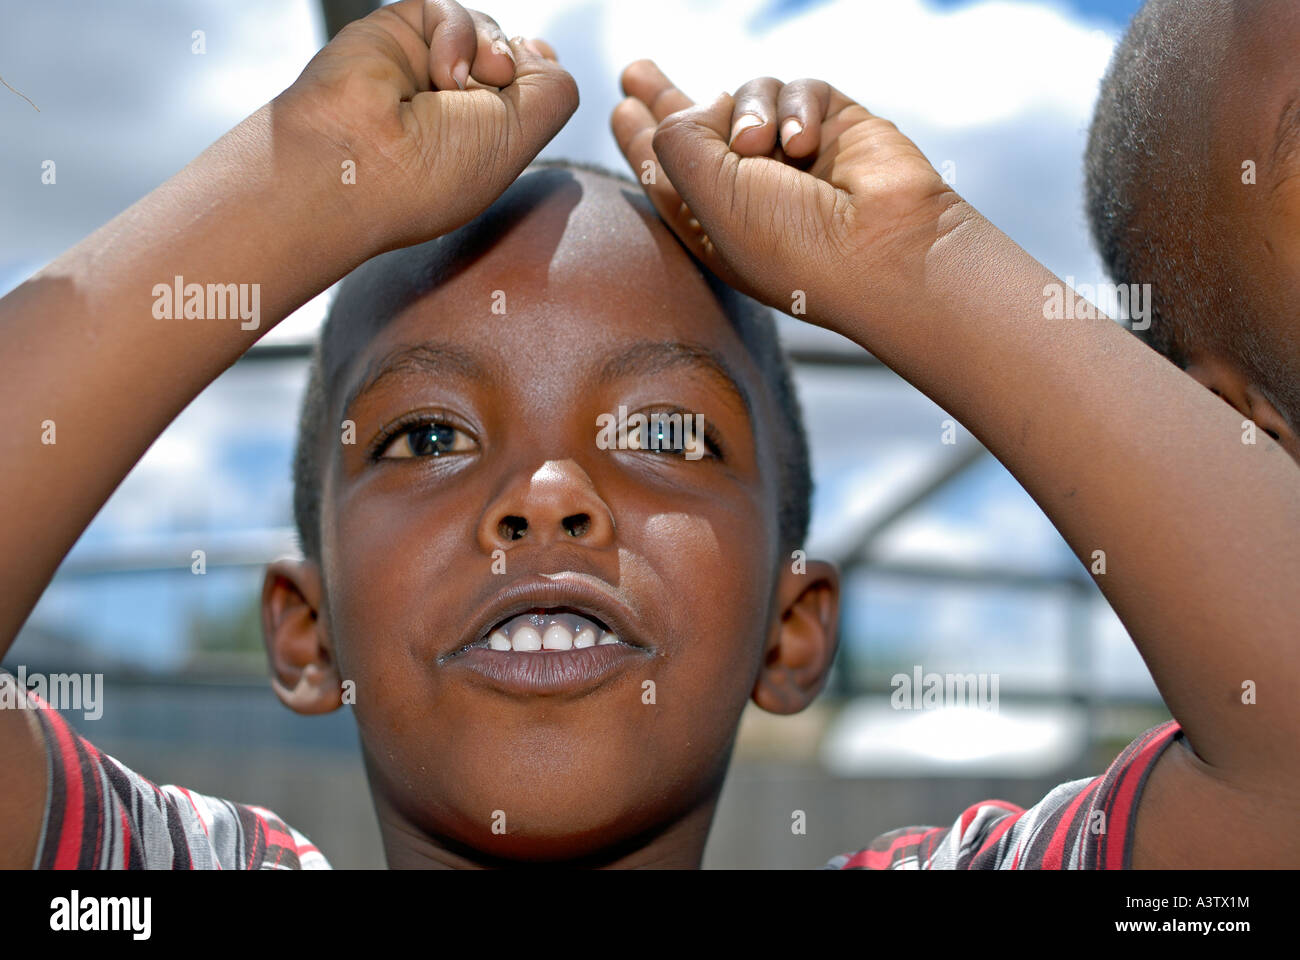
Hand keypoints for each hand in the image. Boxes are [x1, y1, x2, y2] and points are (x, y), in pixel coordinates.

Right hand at [279, 0, 577, 252]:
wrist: (356, 160)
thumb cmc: (434, 170)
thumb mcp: (522, 138)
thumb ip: (554, 90)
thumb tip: (538, 49)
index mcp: (481, 146)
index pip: (527, 93)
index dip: (537, 76)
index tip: (528, 80)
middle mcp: (453, 110)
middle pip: (510, 57)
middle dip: (512, 68)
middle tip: (494, 88)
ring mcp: (422, 71)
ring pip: (483, 30)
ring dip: (484, 49)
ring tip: (455, 86)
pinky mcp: (395, 35)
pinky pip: (446, 8)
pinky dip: (455, 33)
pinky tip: (439, 71)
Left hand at [612, 60, 969, 331]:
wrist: (885, 245)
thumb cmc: (791, 240)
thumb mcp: (708, 195)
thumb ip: (677, 137)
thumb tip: (701, 102)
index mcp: (714, 222)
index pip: (670, 172)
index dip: (641, 140)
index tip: (621, 110)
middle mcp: (751, 189)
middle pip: (699, 129)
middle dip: (667, 98)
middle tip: (635, 70)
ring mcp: (794, 157)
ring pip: (748, 95)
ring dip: (750, 111)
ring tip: (761, 145)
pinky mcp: (835, 126)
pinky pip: (799, 89)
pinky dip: (795, 109)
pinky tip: (804, 143)